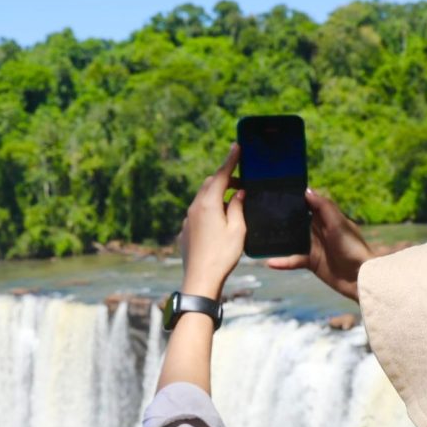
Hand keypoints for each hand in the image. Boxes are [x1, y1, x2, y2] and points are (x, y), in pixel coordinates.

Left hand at [178, 144, 245, 298]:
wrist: (200, 279)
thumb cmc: (222, 255)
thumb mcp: (237, 229)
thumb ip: (238, 206)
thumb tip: (239, 193)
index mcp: (208, 203)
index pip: (221, 174)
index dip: (230, 160)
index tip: (237, 147)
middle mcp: (195, 207)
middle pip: (210, 184)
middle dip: (225, 178)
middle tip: (241, 180)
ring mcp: (188, 219)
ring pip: (203, 198)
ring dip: (218, 194)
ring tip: (233, 200)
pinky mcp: (186, 231)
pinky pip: (198, 212)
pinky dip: (210, 208)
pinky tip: (220, 219)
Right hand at [266, 189, 370, 301]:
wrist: (361, 277)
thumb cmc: (353, 248)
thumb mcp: (339, 224)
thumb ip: (324, 207)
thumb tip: (307, 190)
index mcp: (326, 217)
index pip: (307, 203)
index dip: (294, 198)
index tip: (275, 191)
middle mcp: (317, 230)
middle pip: (295, 221)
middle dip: (280, 217)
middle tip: (259, 212)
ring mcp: (313, 246)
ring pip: (291, 240)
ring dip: (278, 240)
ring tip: (260, 235)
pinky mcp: (310, 262)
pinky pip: (293, 260)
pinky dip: (282, 262)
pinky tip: (270, 262)